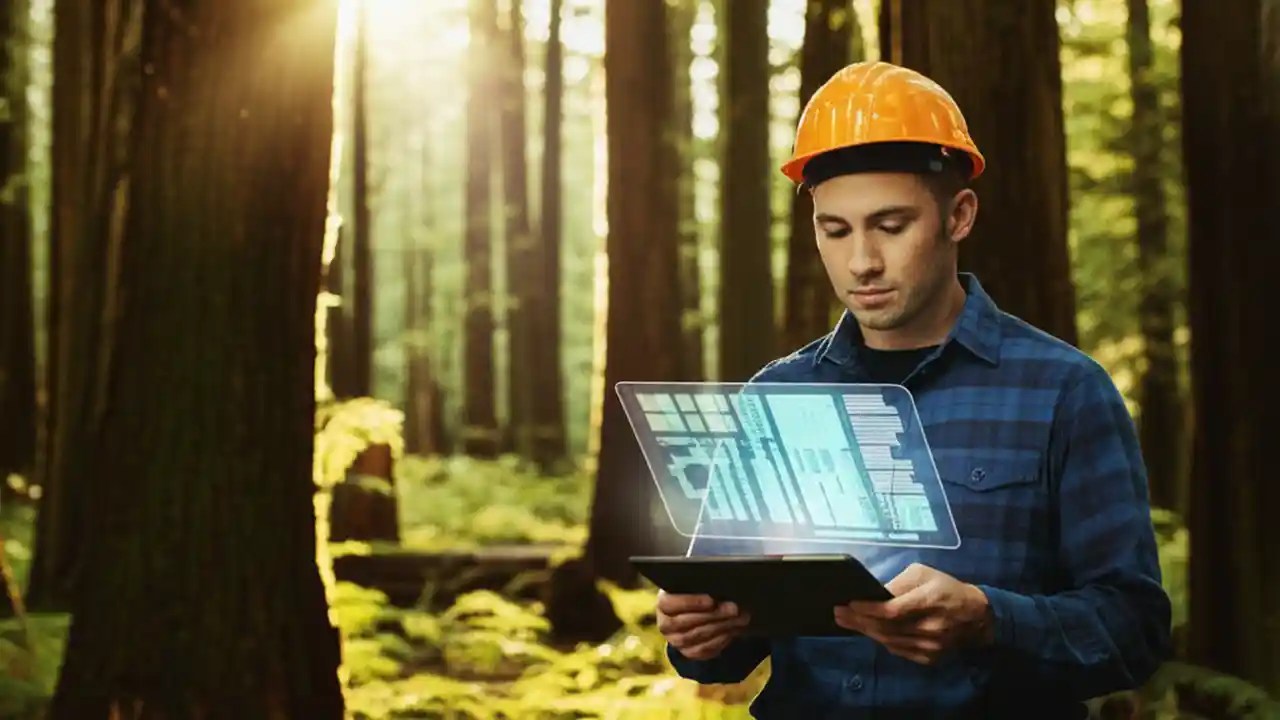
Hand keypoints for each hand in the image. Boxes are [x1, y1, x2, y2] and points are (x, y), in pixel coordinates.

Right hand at [657, 591, 751, 660]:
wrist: (693, 612)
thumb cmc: (695, 592)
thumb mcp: (694, 585)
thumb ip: (701, 585)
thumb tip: (722, 586)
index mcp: (663, 603)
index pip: (669, 604)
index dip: (690, 602)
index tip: (711, 600)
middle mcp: (666, 625)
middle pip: (687, 622)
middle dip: (714, 615)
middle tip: (734, 609)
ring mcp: (676, 641)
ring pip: (698, 636)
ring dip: (722, 627)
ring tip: (741, 618)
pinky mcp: (689, 652)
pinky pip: (705, 649)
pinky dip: (722, 639)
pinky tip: (734, 629)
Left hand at [833, 563, 992, 664]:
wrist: (976, 615)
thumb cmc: (946, 588)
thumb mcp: (924, 573)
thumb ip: (899, 583)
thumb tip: (874, 594)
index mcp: (930, 601)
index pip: (893, 611)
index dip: (868, 609)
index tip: (849, 604)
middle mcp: (930, 626)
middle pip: (887, 628)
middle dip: (859, 621)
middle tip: (838, 613)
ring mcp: (931, 646)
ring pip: (890, 642)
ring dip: (866, 632)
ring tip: (847, 622)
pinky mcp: (930, 658)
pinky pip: (899, 651)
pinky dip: (882, 641)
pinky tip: (869, 631)